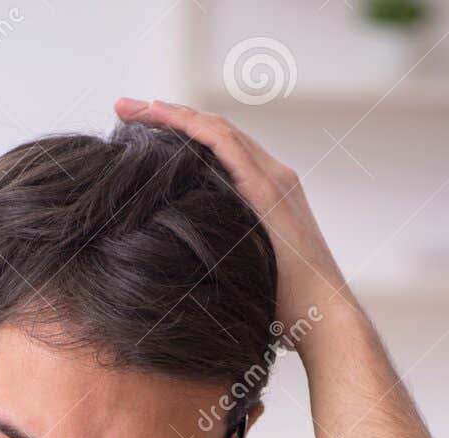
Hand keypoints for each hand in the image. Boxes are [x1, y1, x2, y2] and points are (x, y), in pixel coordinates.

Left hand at [114, 97, 357, 359]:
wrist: (325, 318)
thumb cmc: (286, 311)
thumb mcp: (243, 272)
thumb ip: (220, 255)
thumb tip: (178, 267)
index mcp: (267, 194)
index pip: (218, 151)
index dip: (179, 135)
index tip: (139, 133)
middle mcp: (273, 177)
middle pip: (213, 132)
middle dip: (166, 116)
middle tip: (124, 108)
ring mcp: (273, 179)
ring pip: (215, 129)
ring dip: (170, 113)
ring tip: (130, 108)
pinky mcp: (268, 189)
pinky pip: (224, 143)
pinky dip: (190, 126)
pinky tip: (159, 118)